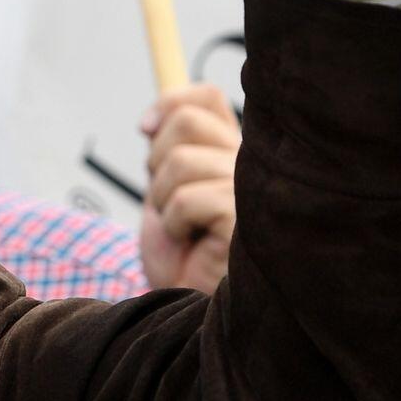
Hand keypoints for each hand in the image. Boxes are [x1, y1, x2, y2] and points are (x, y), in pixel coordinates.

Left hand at [139, 85, 239, 293]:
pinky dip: (173, 224)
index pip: (205, 96)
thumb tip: (148, 121)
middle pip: (187, 122)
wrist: (189, 304)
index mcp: (234, 149)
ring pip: (179, 162)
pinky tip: (192, 242)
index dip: (167, 105)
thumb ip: (169, 147)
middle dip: (157, 163)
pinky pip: (185, 199)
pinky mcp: (248, 218)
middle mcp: (252, 161)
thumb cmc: (182, 251)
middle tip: (168, 201)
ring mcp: (255, 187)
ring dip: (163, 201)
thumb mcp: (166, 188)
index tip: (144, 129)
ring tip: (182, 228)